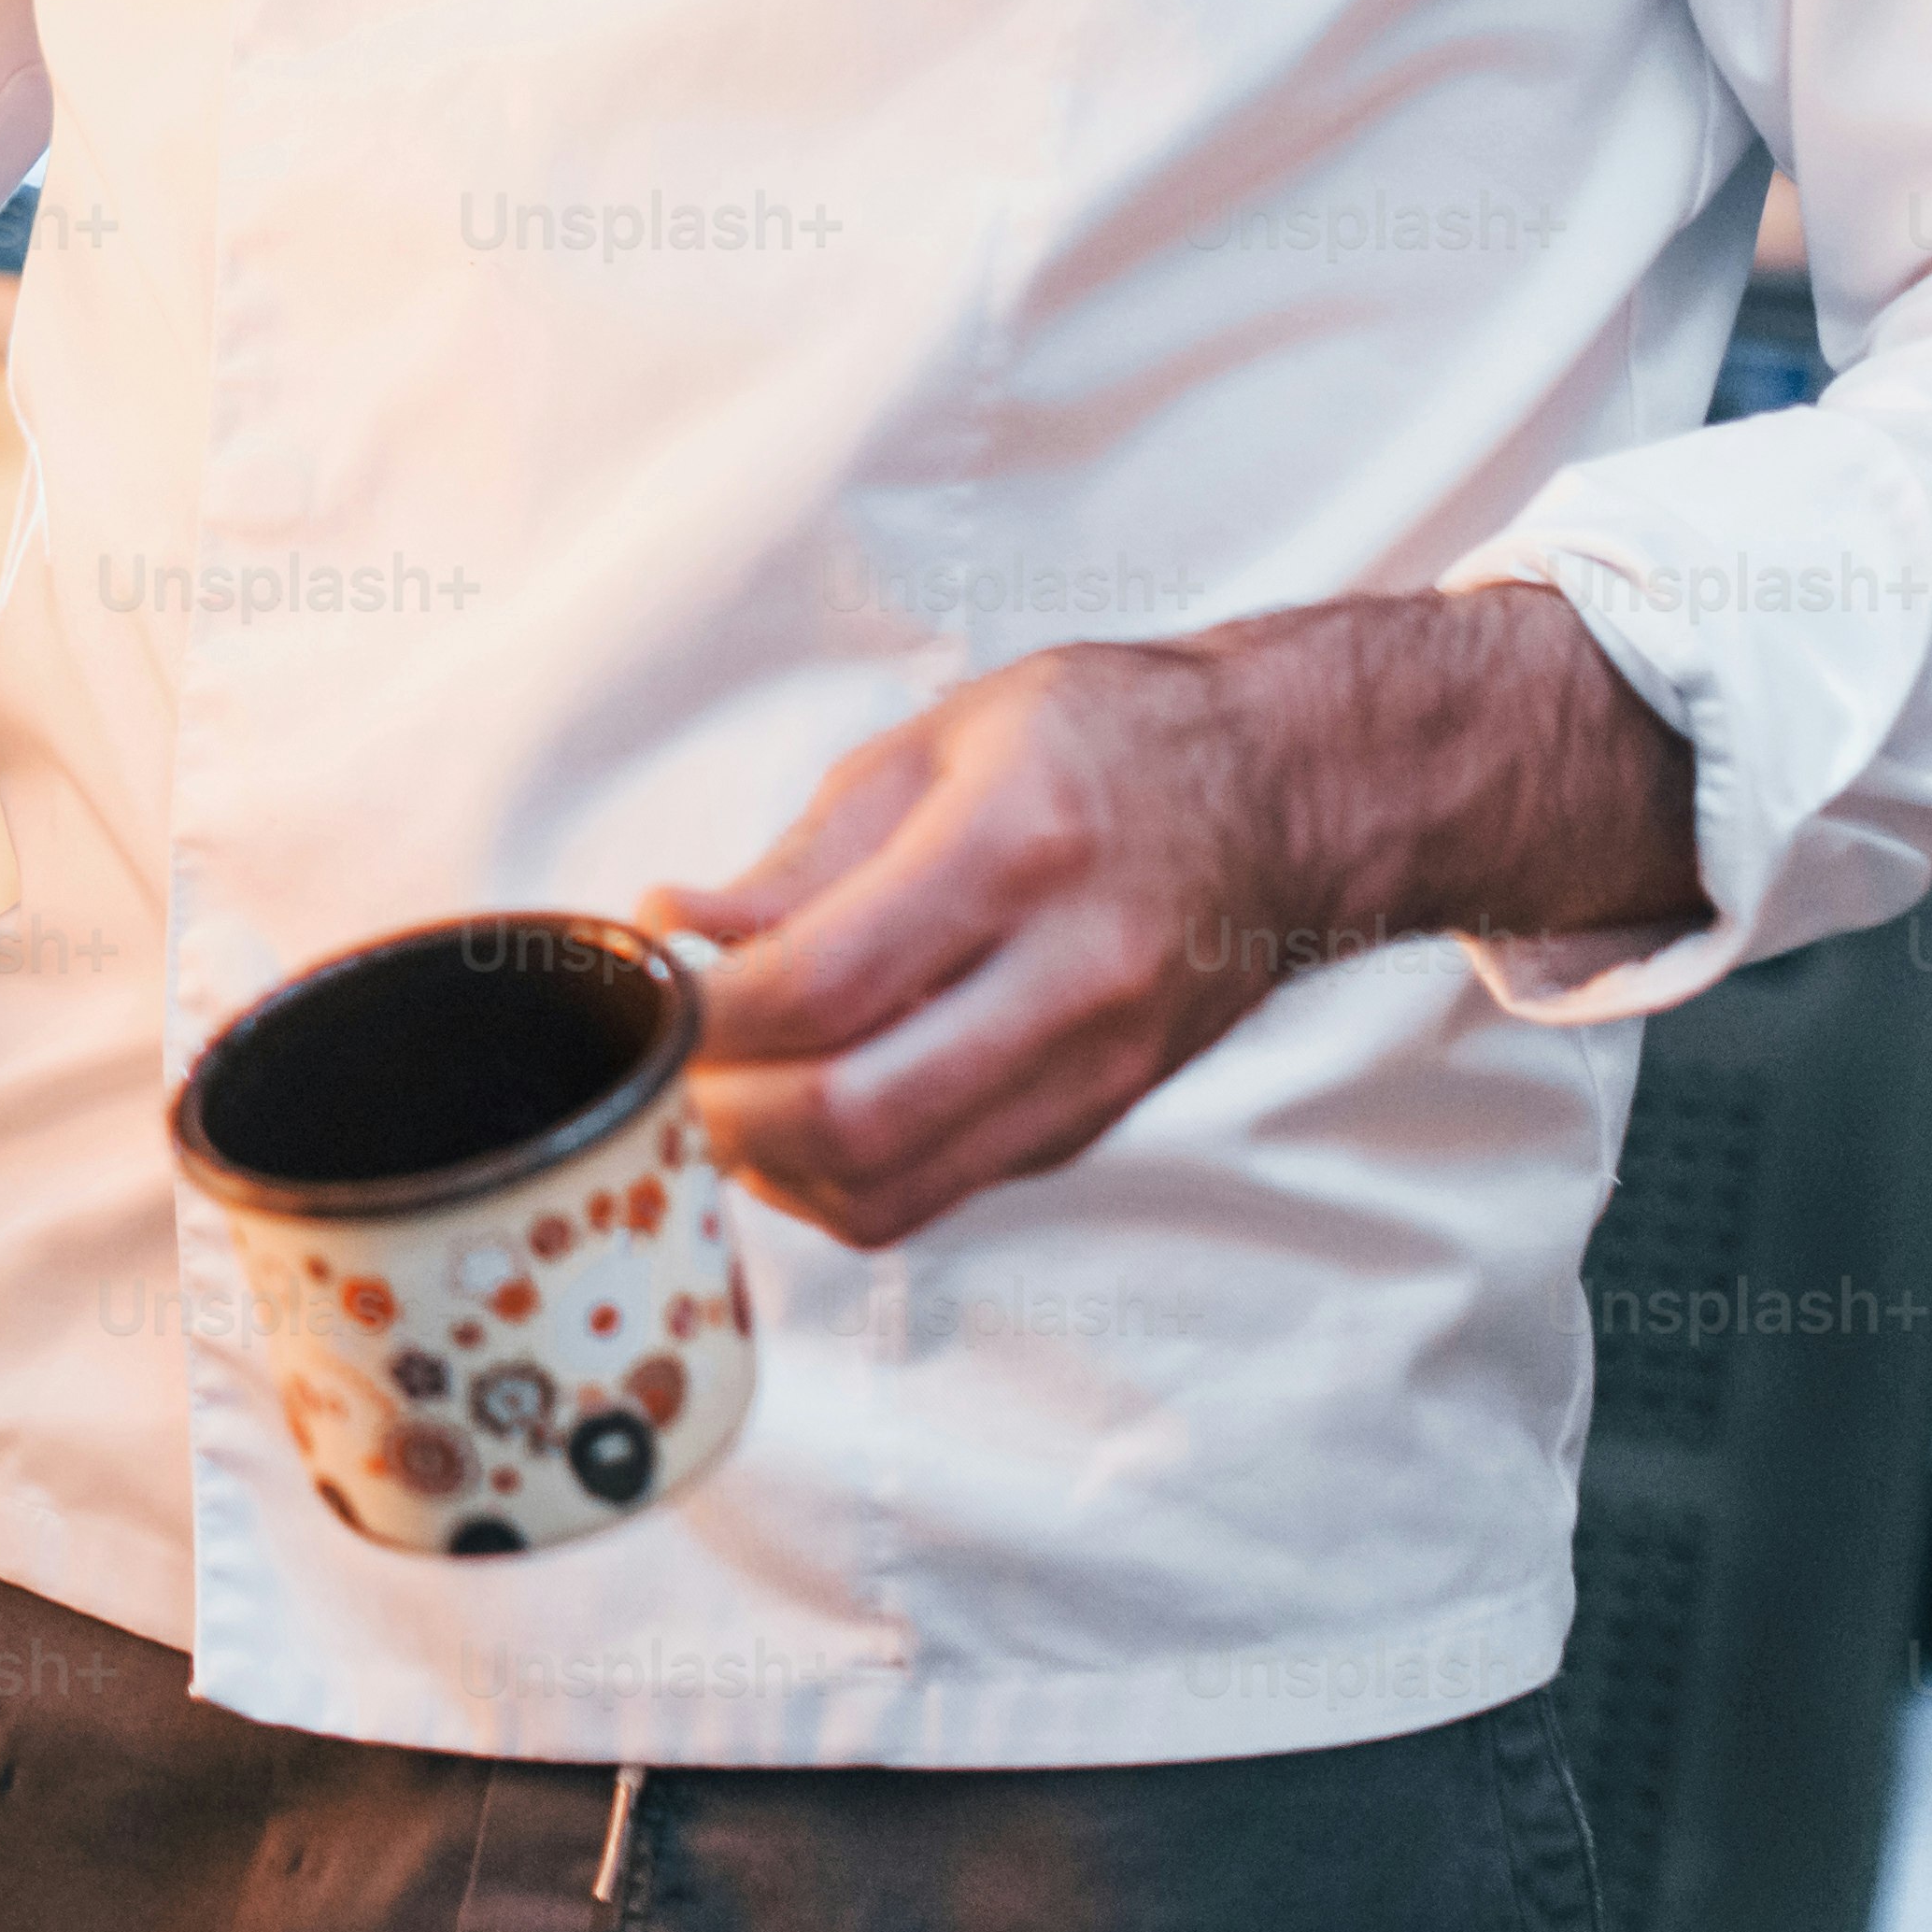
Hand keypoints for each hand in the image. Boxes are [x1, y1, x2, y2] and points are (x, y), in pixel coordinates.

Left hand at [648, 586, 1693, 1248]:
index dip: (701, 1012)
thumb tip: (673, 937)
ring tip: (717, 1094)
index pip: (824, 986)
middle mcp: (1072, 979)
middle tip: (662, 1064)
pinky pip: (939, 1188)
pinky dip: (838, 1176)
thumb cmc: (1105, 743)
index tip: (646, 987)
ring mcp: (1096, 1069)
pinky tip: (796, 1111)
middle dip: (720, 1114)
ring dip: (769, 1167)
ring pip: (893, 1189)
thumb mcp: (933, 744)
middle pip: (856, 1119)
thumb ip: (798, 862)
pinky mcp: (1094, 1121)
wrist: (1286, 797)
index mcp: (1017, 852)